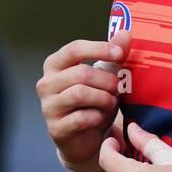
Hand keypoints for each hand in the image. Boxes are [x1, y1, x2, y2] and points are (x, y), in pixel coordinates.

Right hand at [37, 30, 130, 169]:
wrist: (85, 138)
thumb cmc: (93, 102)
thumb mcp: (105, 75)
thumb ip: (114, 54)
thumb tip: (125, 32)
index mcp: (56, 65)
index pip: (74, 49)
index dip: (99, 49)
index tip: (120, 54)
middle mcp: (46, 83)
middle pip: (81, 73)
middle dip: (106, 80)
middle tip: (118, 88)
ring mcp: (48, 106)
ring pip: (80, 93)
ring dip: (103, 98)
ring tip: (110, 103)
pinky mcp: (56, 128)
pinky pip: (81, 117)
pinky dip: (97, 116)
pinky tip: (100, 117)